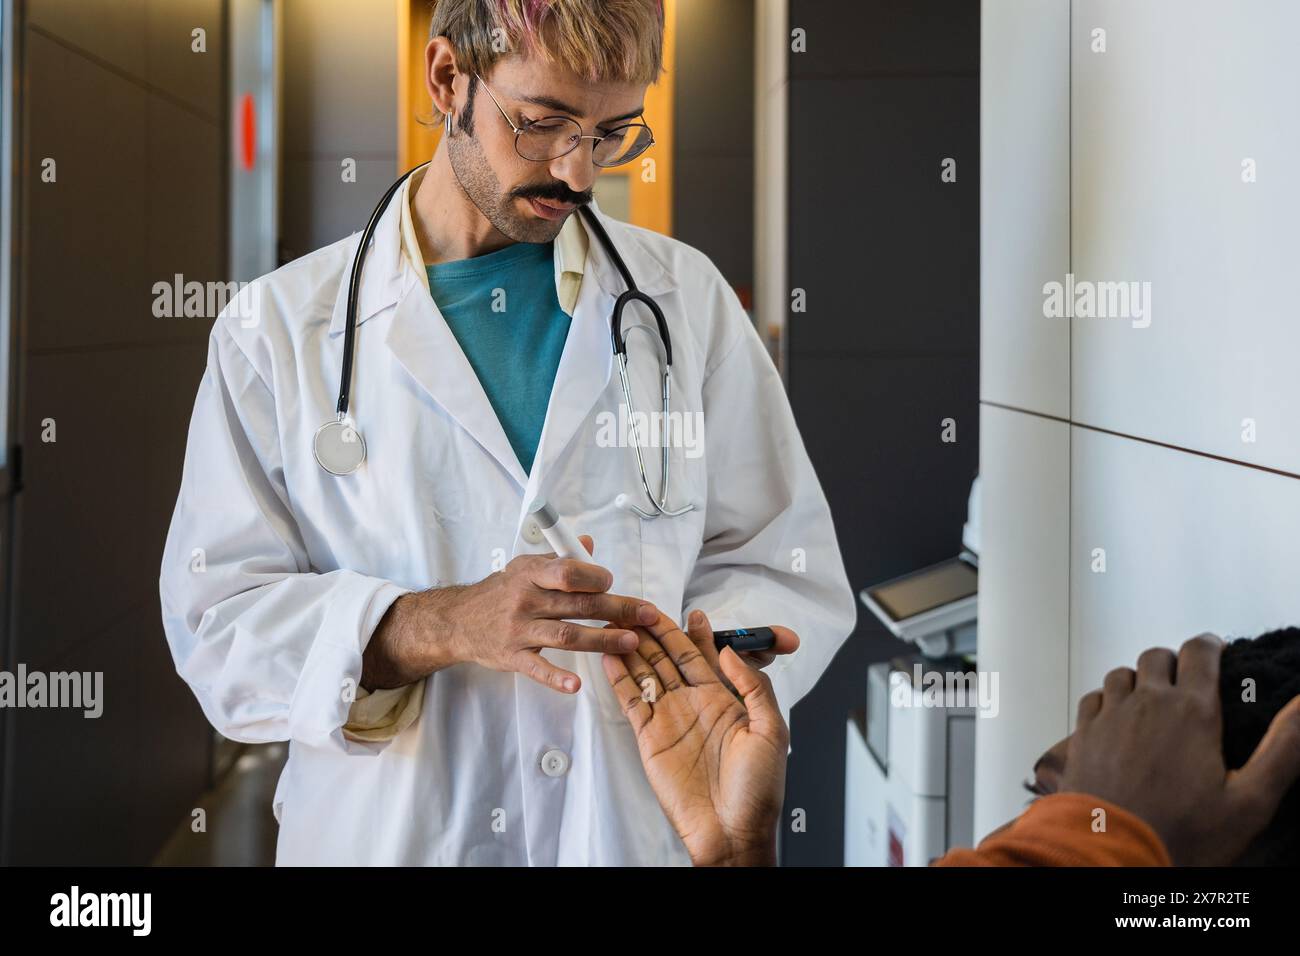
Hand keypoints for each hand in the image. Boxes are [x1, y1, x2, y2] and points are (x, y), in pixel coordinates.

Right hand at [363, 536, 658, 691]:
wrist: (458, 621)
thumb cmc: (499, 591)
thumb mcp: (523, 566)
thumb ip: (558, 558)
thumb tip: (590, 544)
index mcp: (530, 574)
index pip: (567, 572)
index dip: (594, 577)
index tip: (613, 583)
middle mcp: (525, 600)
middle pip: (577, 605)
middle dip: (616, 610)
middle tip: (647, 615)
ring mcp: (519, 631)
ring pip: (566, 636)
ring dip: (601, 640)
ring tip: (631, 643)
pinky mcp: (513, 658)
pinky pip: (537, 669)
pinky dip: (556, 677)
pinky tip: (577, 684)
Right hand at [601, 612, 787, 865]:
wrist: (732, 831)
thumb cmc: (758, 789)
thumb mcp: (771, 731)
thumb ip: (753, 687)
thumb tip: (731, 652)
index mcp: (724, 700)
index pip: (704, 656)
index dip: (695, 633)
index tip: (689, 612)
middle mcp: (694, 704)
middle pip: (668, 657)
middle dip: (655, 631)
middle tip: (640, 607)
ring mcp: (669, 718)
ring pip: (647, 672)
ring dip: (633, 647)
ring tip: (619, 621)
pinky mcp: (649, 736)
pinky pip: (631, 700)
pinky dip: (619, 677)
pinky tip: (610, 655)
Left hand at [1057, 633, 1299, 865]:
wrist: (1112, 852)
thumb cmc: (1184, 833)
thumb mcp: (1250, 800)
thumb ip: (1283, 748)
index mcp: (1191, 711)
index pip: (1199, 651)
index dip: (1210, 646)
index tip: (1218, 653)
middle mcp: (1146, 703)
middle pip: (1156, 656)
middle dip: (1174, 662)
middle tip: (1187, 683)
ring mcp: (1109, 717)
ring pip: (1121, 674)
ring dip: (1138, 681)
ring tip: (1152, 703)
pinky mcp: (1081, 735)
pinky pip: (1092, 699)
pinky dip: (1107, 701)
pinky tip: (1117, 721)